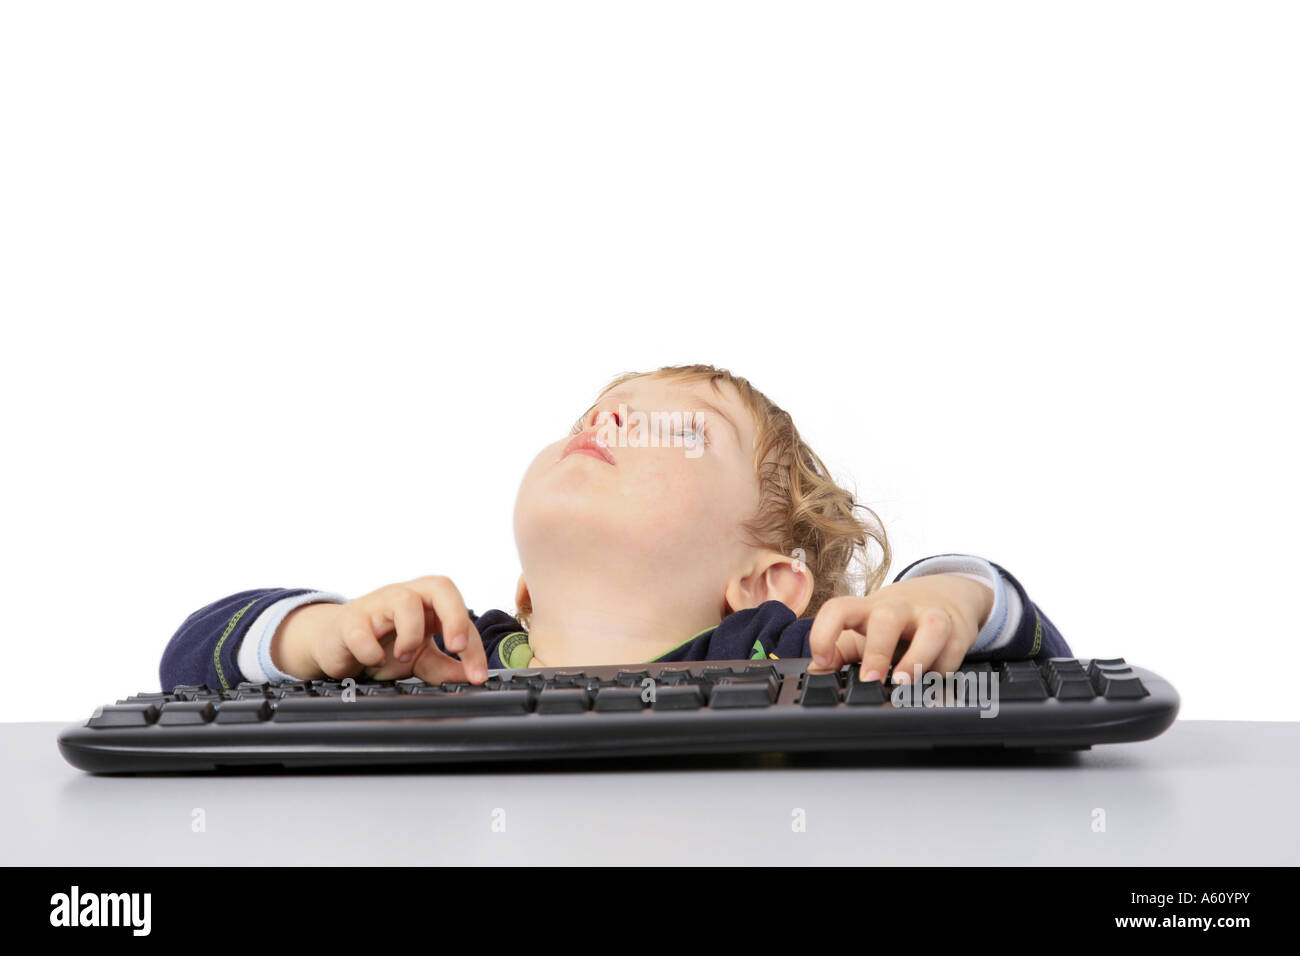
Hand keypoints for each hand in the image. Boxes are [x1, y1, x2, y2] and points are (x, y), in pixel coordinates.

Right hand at [271, 575, 489, 684]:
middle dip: (455, 617)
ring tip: (404, 656)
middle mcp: (406, 596)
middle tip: (457, 648)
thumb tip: (471, 675)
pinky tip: (372, 660)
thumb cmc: (381, 644)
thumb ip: (445, 665)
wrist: (335, 644)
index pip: (460, 614)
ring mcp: (377, 604)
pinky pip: (362, 630)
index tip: (477, 675)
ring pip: (404, 600)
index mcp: (428, 603)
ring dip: (411, 633)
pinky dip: (371, 650)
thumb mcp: (419, 657)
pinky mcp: (349, 621)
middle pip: (440, 586)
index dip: (474, 645)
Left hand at [807, 574, 993, 682]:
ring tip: (904, 682)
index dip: (824, 632)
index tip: (822, 660)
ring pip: (931, 627)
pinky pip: (954, 650)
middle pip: (886, 617)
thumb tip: (815, 672)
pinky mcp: (958, 630)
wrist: (947, 593)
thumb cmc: (897, 620)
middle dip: (878, 650)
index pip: (838, 609)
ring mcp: (931, 617)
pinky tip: (931, 682)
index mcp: (868, 609)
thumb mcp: (866, 629)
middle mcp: (899, 609)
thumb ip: (840, 650)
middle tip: (870, 680)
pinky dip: (944, 669)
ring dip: (918, 657)